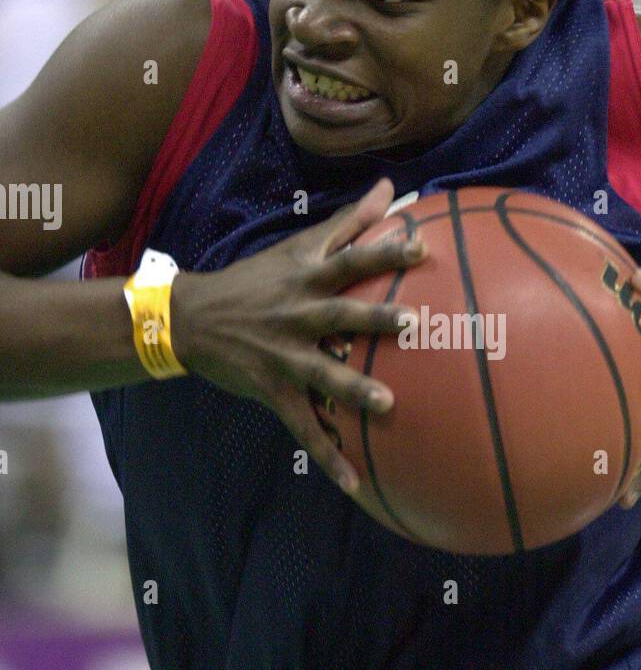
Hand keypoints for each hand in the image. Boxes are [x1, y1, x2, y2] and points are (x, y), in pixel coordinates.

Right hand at [170, 178, 425, 493]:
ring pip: (321, 371)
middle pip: (340, 313)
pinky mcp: (272, 389)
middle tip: (412, 322)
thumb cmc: (256, 278)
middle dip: (374, 318)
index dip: (383, 251)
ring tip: (386, 404)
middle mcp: (298, 313)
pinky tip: (355, 482)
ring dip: (352, 388)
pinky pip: (303, 426)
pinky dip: (328, 455)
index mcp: (307, 277)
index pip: (350, 258)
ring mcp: (283, 354)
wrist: (189, 318)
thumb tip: (391, 187)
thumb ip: (350, 220)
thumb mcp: (298, 246)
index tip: (422, 247)